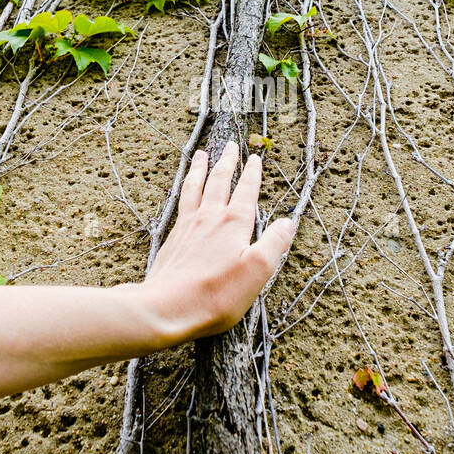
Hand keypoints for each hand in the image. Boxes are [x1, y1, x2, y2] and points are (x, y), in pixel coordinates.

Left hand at [142, 140, 295, 342]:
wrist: (166, 307)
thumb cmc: (216, 294)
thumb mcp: (258, 271)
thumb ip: (275, 243)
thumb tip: (287, 222)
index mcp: (234, 224)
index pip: (246, 191)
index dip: (252, 174)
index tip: (256, 158)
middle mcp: (209, 218)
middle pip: (219, 182)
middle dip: (227, 162)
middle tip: (230, 145)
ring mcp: (187, 227)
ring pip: (195, 187)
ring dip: (201, 169)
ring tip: (202, 154)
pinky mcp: (172, 239)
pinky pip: (181, 202)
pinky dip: (185, 188)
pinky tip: (184, 190)